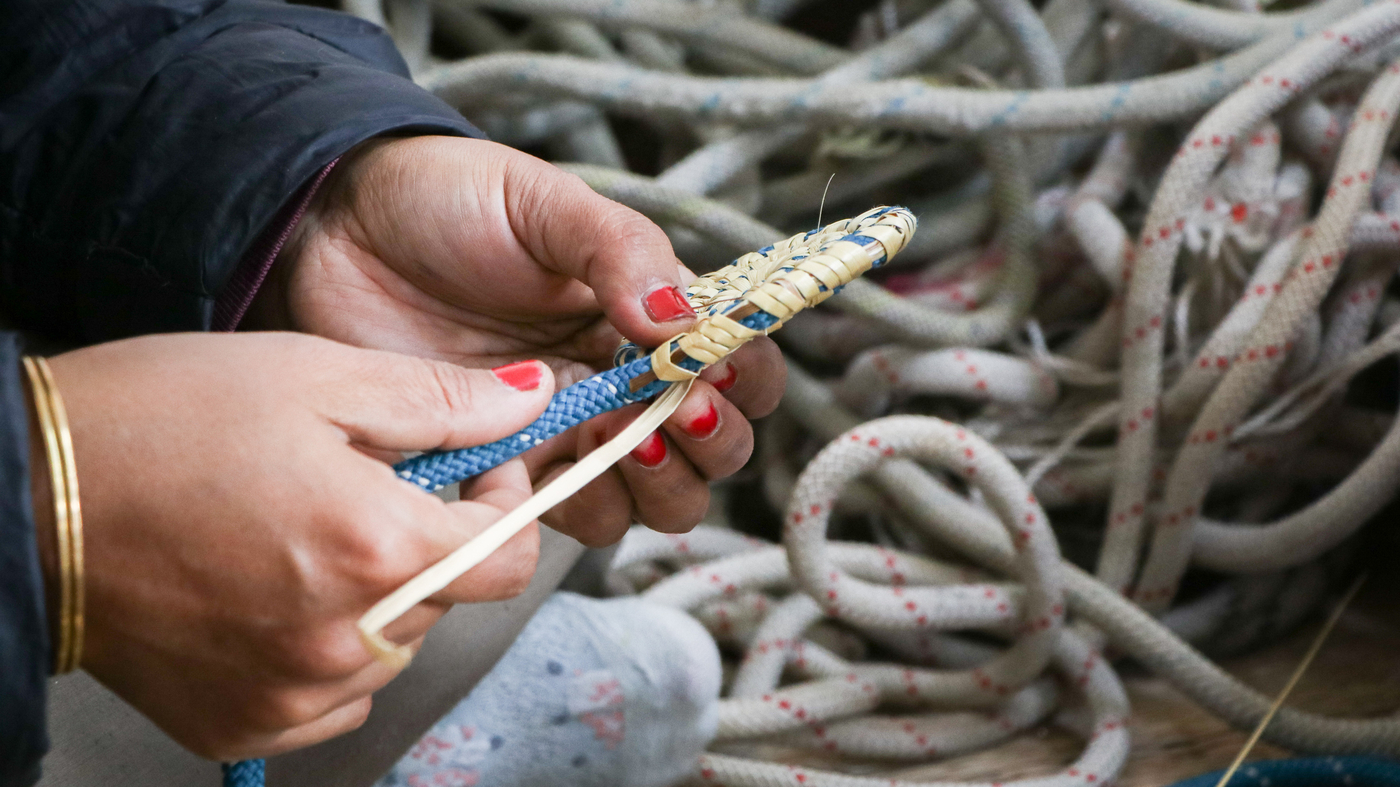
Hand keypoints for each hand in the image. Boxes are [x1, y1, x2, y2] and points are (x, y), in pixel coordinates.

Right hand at [28, 333, 553, 758]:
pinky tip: (282, 593)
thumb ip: (443, 399)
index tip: (472, 472)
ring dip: (383, 594)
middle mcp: (345, 640)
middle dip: (434, 538)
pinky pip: (339, 694)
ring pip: (398, 646)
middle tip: (369, 486)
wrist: (27, 495)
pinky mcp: (243, 723)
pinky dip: (334, 648)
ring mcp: (292, 693)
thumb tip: (535, 399)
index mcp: (376, 550)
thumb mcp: (315, 378)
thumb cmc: (165, 420)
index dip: (505, 504)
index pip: (511, 556)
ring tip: (308, 533)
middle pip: (452, 598)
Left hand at [248, 136, 783, 545]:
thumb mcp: (543, 203)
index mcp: (650, 314)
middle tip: (676, 413)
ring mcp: (572, 432)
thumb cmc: (447, 203)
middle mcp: (625, 381)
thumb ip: (620, 251)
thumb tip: (680, 321)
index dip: (745, 380)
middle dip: (712, 445)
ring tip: (623, 440)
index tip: (709, 370)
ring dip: (660, 485)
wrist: (336, 235)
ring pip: (658, 500)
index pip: (740, 365)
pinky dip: (582, 508)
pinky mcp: (512, 470)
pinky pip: (576, 518)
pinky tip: (550, 463)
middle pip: (716, 450)